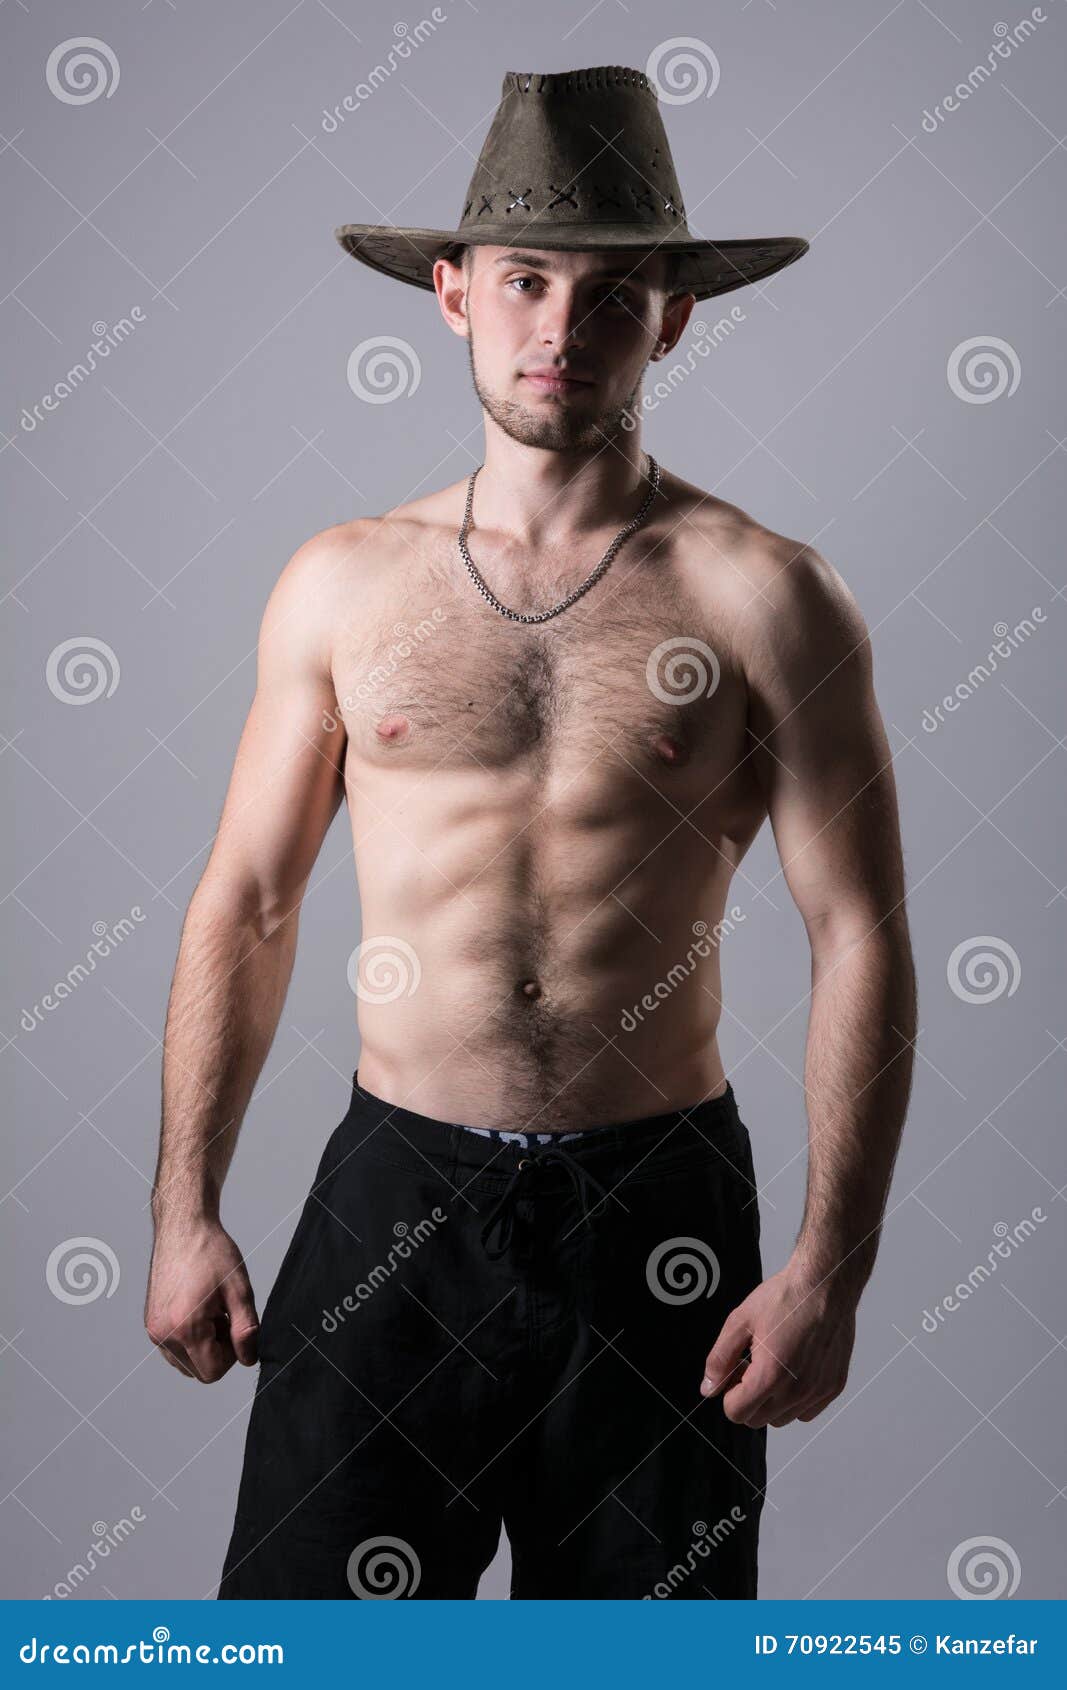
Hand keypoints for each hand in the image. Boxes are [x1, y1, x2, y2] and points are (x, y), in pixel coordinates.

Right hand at [145, 1219, 258, 1381]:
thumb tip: (249, 1359)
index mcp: (185, 1328)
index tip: (236, 1327)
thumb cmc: (211, 1252)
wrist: (183, 1227)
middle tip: (226, 1316)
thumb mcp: (239, 1290)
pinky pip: (174, 1350)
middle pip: (199, 1371)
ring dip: (204, 1347)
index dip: (233, 1355)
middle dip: (218, 1351)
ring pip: (186, 1363)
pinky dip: (190, 1339)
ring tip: (212, 1312)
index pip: (213, 1372)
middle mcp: (163, 1334)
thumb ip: (247, 1330)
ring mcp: (153, 1330)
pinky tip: (199, 1310)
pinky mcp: (151, 1323)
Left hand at [699, 1264, 855, 1427]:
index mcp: (770, 1376)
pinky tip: (793, 1370)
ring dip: (771, 1401)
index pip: (736, 1413)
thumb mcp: (740, 1321)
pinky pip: (806, 1412)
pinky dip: (795, 1400)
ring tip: (773, 1366)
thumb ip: (720, 1359)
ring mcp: (817, 1391)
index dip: (728, 1392)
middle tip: (751, 1366)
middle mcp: (796, 1391)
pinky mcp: (833, 1387)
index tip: (736, 1371)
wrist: (825, 1286)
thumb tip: (709, 1387)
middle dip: (747, 1397)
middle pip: (757, 1420)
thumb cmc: (786, 1298)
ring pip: (782, 1419)